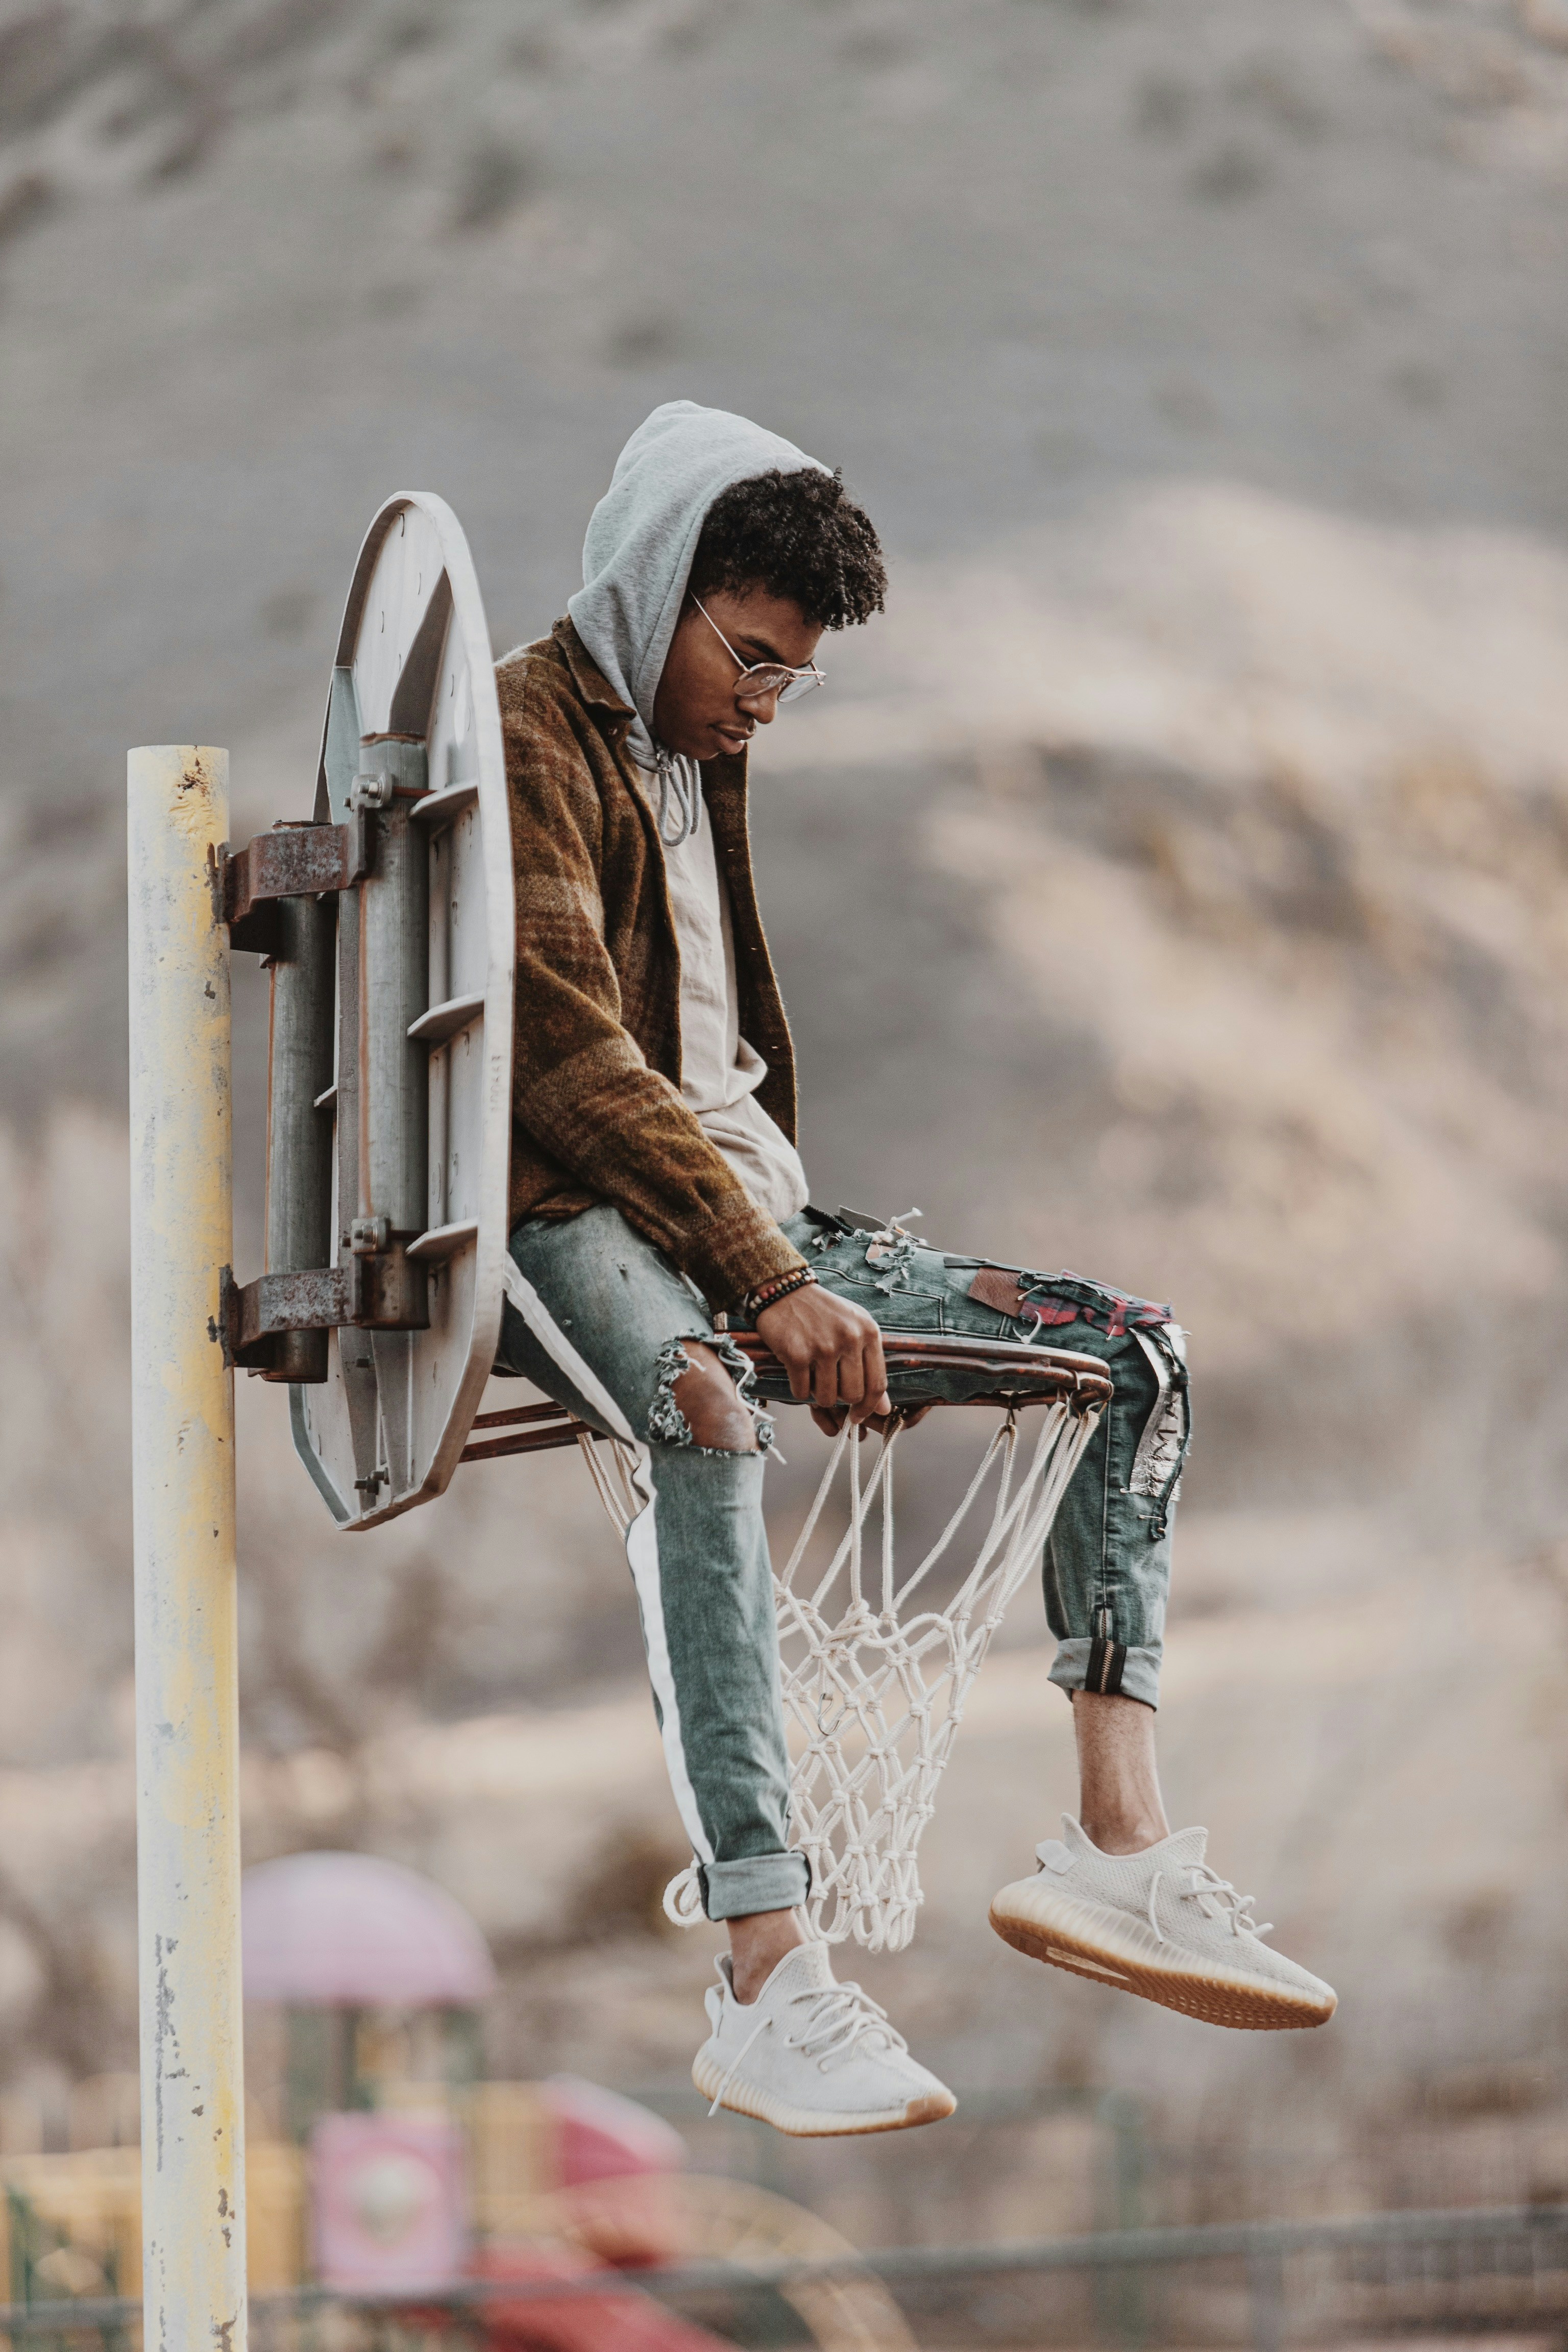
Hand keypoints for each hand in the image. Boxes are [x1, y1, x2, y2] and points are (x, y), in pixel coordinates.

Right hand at [754, 1283, 890, 1435]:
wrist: (784, 1291)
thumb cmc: (823, 1314)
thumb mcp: (854, 1331)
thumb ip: (871, 1367)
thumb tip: (885, 1409)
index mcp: (868, 1332)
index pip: (877, 1383)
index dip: (869, 1406)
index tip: (858, 1415)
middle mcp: (849, 1338)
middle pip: (853, 1395)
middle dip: (841, 1399)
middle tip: (830, 1388)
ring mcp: (823, 1346)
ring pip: (827, 1398)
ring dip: (818, 1395)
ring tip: (813, 1376)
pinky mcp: (796, 1353)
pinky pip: (802, 1392)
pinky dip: (799, 1389)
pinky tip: (797, 1372)